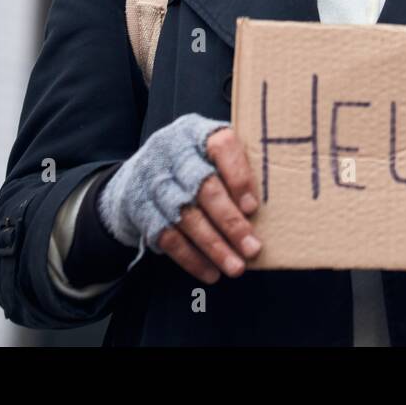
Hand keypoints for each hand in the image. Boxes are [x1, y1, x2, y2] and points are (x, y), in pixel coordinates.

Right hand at [97, 113, 262, 284]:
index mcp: (196, 132)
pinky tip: (210, 272)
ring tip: (236, 267)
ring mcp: (152, 180)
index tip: (254, 207)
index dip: (239, 176)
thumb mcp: (211, 154)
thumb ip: (237, 168)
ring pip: (186, 217)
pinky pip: (168, 237)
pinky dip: (191, 258)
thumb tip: (270, 205)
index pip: (221, 146)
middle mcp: (171, 152)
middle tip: (252, 248)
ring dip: (214, 247)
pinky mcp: (140, 208)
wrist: (135, 177)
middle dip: (231, 222)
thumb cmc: (191, 165)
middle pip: (204, 188)